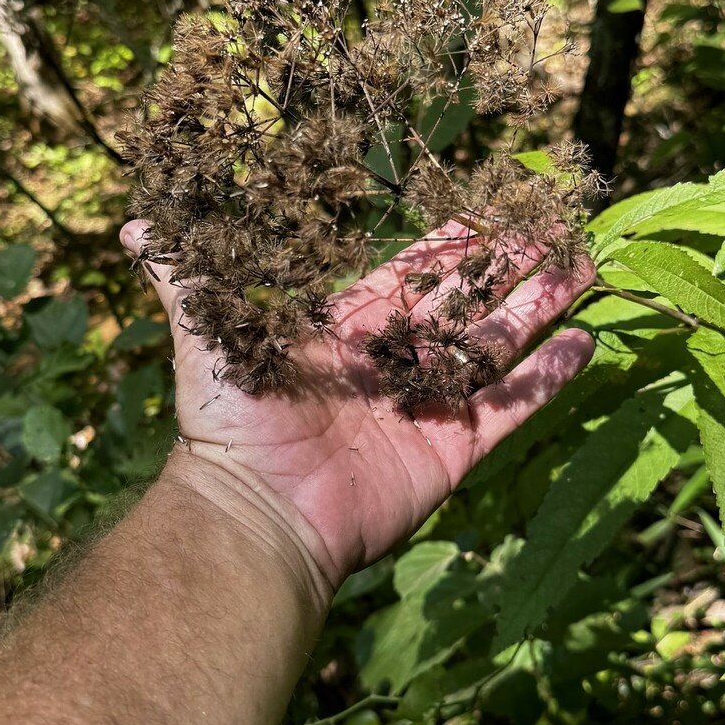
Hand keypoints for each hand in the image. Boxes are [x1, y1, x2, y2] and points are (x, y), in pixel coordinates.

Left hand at [120, 219, 594, 588]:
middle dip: (515, 267)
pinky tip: (586, 344)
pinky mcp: (456, 449)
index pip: (417, 272)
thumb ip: (188, 281)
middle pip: (470, 302)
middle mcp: (399, 359)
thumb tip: (135, 224)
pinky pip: (513, 407)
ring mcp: (432, 404)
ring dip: (543, 309)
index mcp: (355, 326)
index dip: (456, 244)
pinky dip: (548, 379)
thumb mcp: (210, 338)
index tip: (495, 211)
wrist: (261, 513)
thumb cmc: (235, 420)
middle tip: (562, 231)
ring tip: (588, 270)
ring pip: (500, 346)